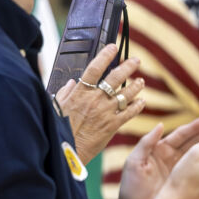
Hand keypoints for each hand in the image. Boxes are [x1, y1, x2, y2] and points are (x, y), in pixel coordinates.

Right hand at [56, 47, 145, 162]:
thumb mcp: (57, 107)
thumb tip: (72, 83)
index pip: (95, 68)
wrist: (66, 151)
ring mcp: (105, 112)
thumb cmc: (59, 129)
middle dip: (128, 67)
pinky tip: (142, 102)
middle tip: (136, 61)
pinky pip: (129, 112)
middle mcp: (95, 99)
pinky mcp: (113, 125)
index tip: (113, 48)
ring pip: (126, 94)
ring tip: (141, 81)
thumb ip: (65, 93)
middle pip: (115, 78)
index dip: (105, 56)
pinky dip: (137, 106)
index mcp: (80, 93)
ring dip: (136, 86)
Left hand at [108, 117, 198, 198]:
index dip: (196, 126)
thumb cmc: (130, 189)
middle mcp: (173, 157)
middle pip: (195, 140)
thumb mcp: (134, 164)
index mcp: (160, 150)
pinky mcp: (187, 183)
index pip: (182, 134)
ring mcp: (182, 170)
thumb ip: (145, 144)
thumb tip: (160, 125)